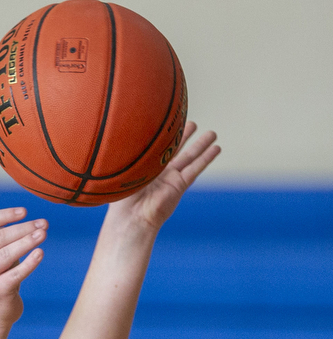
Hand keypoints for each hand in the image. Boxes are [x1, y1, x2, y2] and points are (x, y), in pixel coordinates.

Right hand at [0, 208, 47, 326]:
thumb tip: (34, 223)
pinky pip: (16, 273)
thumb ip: (5, 238)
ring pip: (7, 254)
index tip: (25, 211)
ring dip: (27, 242)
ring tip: (43, 234)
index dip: (5, 214)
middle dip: (24, 228)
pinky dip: (29, 262)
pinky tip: (40, 253)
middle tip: (43, 224)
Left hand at [106, 122, 220, 233]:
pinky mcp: (180, 186)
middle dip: (184, 136)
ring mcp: (171, 179)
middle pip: (175, 150)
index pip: (156, 148)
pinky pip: (195, 169)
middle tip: (191, 123)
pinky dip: (206, 158)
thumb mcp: (124, 170)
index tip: (170, 121)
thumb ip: (130, 154)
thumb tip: (127, 132)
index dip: (163, 136)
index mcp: (144, 168)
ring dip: (201, 145)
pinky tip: (216, 149)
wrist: (132, 217)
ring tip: (212, 134)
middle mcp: (159, 172)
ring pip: (190, 158)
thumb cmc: (122, 197)